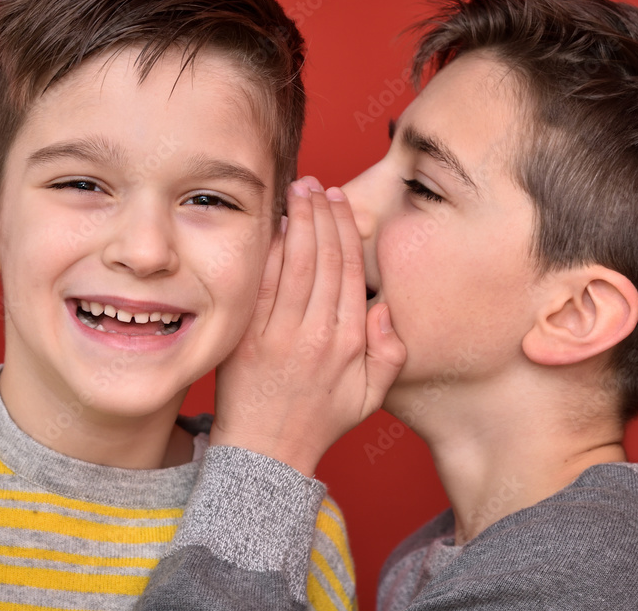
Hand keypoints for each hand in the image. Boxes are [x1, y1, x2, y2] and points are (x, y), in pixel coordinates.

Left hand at [211, 176, 405, 476]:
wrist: (266, 453)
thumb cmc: (318, 422)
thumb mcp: (369, 398)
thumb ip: (389, 355)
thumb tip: (385, 310)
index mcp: (348, 343)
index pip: (350, 271)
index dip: (346, 230)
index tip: (341, 203)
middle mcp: (317, 334)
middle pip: (324, 259)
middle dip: (321, 214)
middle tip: (317, 185)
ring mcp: (279, 336)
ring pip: (294, 265)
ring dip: (297, 222)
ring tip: (297, 191)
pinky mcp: (247, 339)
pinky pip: (261, 285)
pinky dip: (268, 252)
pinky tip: (271, 227)